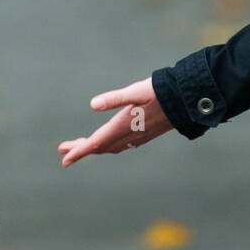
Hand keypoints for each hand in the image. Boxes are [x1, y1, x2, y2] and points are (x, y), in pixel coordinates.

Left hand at [58, 78, 173, 165]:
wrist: (186, 101)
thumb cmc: (160, 92)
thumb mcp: (135, 91)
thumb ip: (114, 99)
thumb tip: (92, 105)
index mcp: (123, 126)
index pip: (95, 142)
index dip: (79, 151)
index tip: (64, 158)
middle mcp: (129, 135)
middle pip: (100, 146)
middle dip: (81, 148)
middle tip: (63, 150)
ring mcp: (138, 137)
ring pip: (111, 147)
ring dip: (94, 147)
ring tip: (80, 145)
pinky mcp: (145, 134)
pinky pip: (121, 146)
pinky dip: (109, 145)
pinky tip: (109, 141)